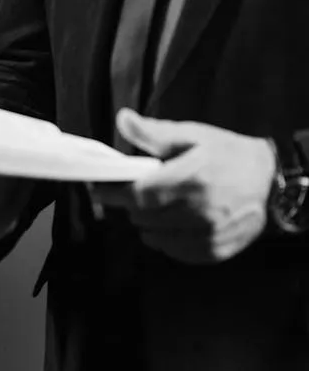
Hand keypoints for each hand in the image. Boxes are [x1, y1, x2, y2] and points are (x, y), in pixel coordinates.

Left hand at [91, 108, 276, 263]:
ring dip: (147, 224)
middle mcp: (201, 210)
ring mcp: (210, 233)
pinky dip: (166, 241)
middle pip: (142, 218)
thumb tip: (122, 118)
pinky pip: (175, 252)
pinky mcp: (217, 249)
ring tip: (156, 208)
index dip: (113, 194)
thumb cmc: (226, 153)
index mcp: (192, 178)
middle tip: (135, 195)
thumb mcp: (191, 135)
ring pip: (155, 238)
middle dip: (132, 206)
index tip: (99, 190)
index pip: (138, 195)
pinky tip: (171, 225)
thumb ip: (152, 132)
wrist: (271, 180)